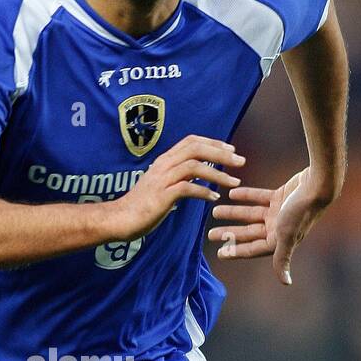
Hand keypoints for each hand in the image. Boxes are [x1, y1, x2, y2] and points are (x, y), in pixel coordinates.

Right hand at [107, 135, 244, 240]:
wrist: (119, 219)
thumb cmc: (141, 206)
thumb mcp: (161, 185)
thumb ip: (176, 178)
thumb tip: (195, 178)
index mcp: (164, 160)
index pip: (191, 141)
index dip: (213, 142)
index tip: (230, 150)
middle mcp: (164, 165)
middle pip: (196, 148)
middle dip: (221, 153)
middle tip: (240, 161)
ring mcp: (162, 179)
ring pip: (195, 166)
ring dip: (218, 173)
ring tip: (234, 182)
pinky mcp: (162, 195)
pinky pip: (188, 188)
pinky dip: (204, 192)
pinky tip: (214, 199)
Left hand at [207, 167, 340, 284]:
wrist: (318, 185)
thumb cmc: (301, 212)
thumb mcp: (287, 236)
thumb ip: (282, 259)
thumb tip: (286, 283)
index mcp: (278, 240)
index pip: (252, 249)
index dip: (235, 251)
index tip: (219, 253)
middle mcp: (279, 228)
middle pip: (248, 233)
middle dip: (230, 233)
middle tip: (211, 234)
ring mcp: (279, 212)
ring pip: (251, 214)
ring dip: (233, 213)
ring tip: (215, 211)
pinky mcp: (281, 196)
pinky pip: (259, 197)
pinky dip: (246, 195)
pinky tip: (232, 194)